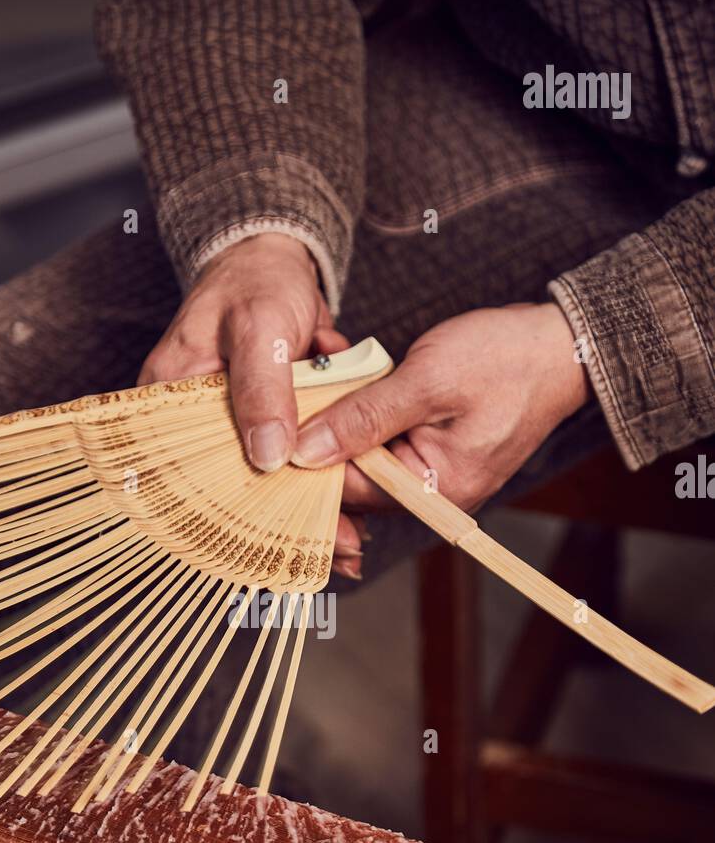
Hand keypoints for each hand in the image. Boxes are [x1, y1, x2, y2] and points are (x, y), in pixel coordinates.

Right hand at [138, 233, 364, 575]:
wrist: (279, 255)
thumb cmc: (256, 281)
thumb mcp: (260, 329)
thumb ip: (264, 390)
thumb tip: (269, 458)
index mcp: (169, 402)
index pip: (191, 476)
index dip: (233, 518)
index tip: (278, 548)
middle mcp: (196, 423)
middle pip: (237, 487)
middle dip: (288, 521)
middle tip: (337, 550)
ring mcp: (234, 424)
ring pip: (271, 479)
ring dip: (315, 504)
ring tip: (355, 540)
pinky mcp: (267, 422)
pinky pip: (294, 457)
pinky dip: (326, 471)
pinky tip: (357, 498)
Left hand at [292, 303, 591, 517]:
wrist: (563, 347)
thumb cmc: (505, 359)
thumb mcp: (426, 380)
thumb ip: (362, 417)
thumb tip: (304, 452)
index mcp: (435, 490)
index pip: (349, 491)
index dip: (308, 458)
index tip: (278, 422)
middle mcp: (434, 495)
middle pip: (354, 479)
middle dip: (323, 436)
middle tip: (301, 387)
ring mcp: (437, 476)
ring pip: (366, 458)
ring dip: (342, 420)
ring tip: (326, 373)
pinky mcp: (437, 453)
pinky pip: (386, 443)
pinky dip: (366, 415)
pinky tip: (351, 379)